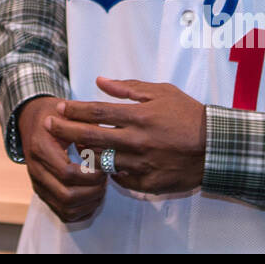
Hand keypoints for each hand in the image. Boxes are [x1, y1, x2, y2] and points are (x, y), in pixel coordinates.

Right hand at [18, 94, 107, 223]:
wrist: (31, 119)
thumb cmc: (54, 114)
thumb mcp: (69, 112)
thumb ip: (87, 125)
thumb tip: (109, 144)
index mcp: (41, 147)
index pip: (67, 173)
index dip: (91, 175)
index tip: (105, 166)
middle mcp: (36, 169)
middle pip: (67, 196)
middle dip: (93, 192)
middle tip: (105, 179)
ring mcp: (38, 183)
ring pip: (66, 208)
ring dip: (89, 202)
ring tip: (101, 187)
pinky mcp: (43, 193)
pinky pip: (63, 213)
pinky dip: (82, 211)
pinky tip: (93, 197)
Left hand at [47, 77, 206, 195]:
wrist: (216, 147)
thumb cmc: (188, 115)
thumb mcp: (161, 92)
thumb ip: (128, 87)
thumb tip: (100, 80)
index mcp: (139, 116)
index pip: (97, 111)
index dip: (74, 110)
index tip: (59, 108)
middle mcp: (136, 140)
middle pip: (91, 136)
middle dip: (65, 131)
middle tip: (48, 125)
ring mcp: (141, 164)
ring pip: (101, 161)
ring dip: (82, 154)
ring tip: (70, 147)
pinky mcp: (148, 183)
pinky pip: (120, 179)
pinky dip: (108, 172)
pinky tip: (100, 165)